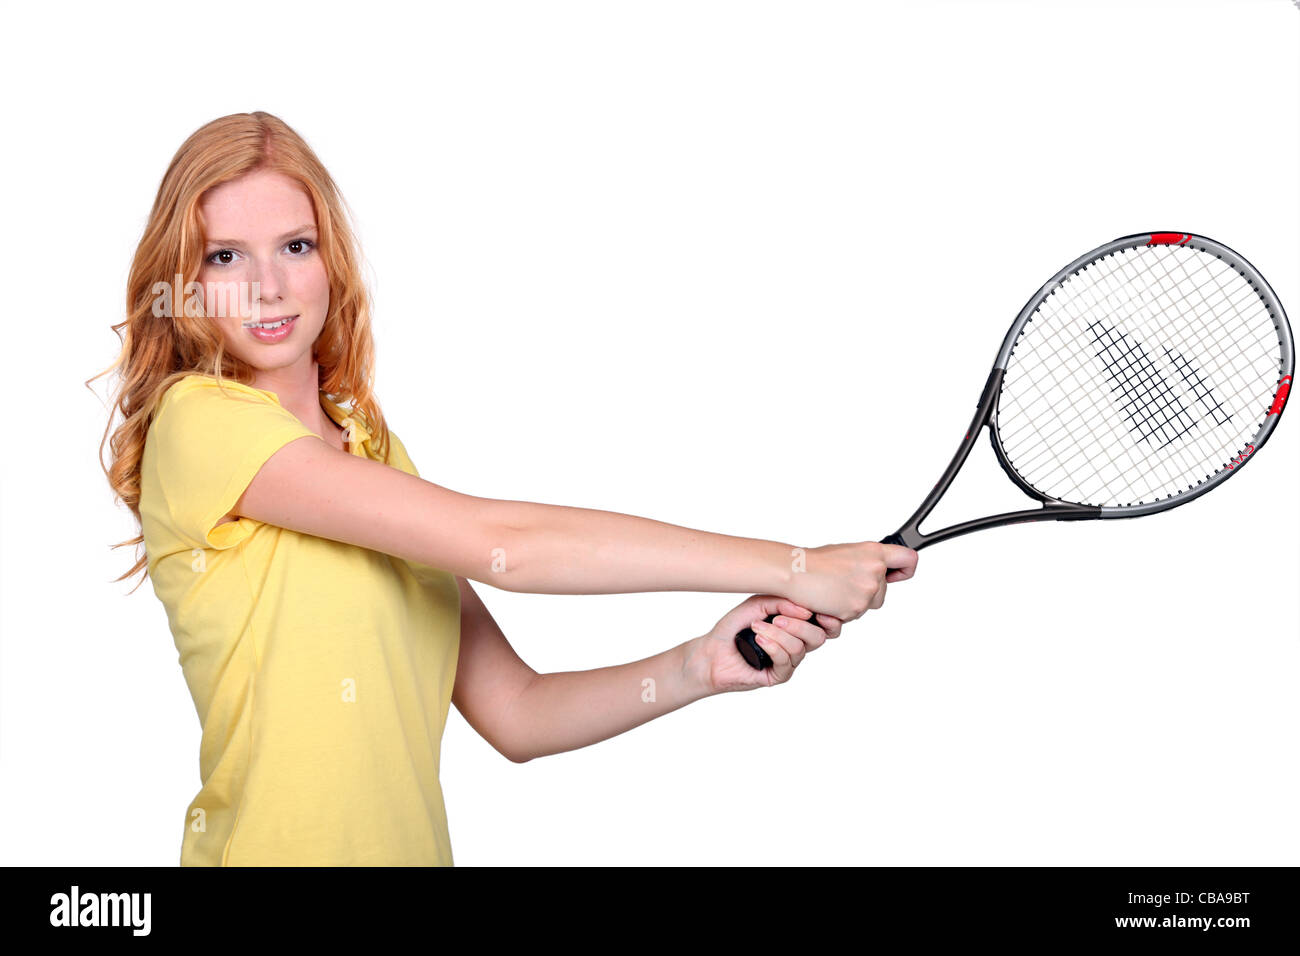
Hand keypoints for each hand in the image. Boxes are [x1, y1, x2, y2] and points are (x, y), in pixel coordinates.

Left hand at [682, 595, 842, 693]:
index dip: (830, 620)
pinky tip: (759, 639)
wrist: (711, 651)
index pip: (826, 626)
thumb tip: (806, 610)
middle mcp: (796, 644)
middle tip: (777, 619)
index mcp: (796, 626)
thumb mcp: (756, 605)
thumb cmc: (733, 627)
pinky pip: (785, 661)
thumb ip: (780, 602)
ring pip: (799, 648)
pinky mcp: (777, 676)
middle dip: (800, 625)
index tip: (820, 612)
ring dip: (778, 635)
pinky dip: (773, 646)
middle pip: (818, 638)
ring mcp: (788, 661)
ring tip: (757, 628)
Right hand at [784, 541, 917, 621]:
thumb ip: (868, 561)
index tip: (898, 574)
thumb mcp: (848, 552)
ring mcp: (867, 590)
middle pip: (885, 591)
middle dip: (867, 592)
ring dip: (855, 602)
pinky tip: (829, 600)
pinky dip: (842, 611)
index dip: (905, 570)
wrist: (795, 572)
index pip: (908, 560)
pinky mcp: (856, 607)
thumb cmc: (814, 562)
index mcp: (874, 552)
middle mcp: (875, 569)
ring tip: (834, 590)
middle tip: (844, 583)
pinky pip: (855, 615)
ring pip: (869, 605)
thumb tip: (879, 570)